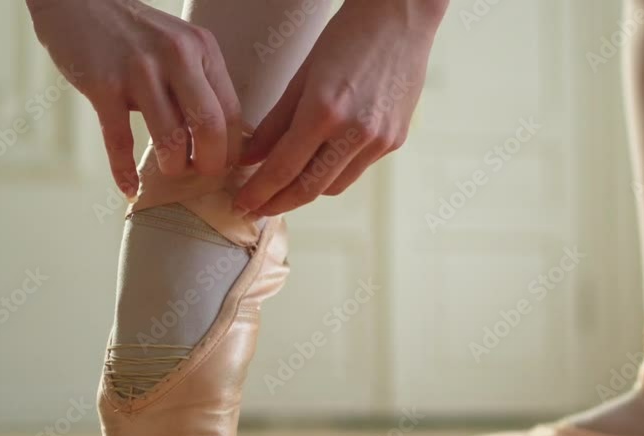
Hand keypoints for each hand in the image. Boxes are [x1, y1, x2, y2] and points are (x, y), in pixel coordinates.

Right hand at [26, 0, 242, 197]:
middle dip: (210, 163)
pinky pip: (119, 140)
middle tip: (201, 175)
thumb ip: (199, 83)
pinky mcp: (102, 84)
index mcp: (202, 49)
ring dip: (173, 166)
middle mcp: (176, 57)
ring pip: (170, 137)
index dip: (232, 148)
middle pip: (209, 127)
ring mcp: (138, 70)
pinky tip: (129, 188)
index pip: (232, 111)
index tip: (225, 166)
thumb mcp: (179, 45)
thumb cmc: (133, 33)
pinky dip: (124, 171)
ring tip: (170, 170)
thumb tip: (219, 140)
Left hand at [233, 0, 447, 215]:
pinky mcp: (394, 141)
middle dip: (279, 203)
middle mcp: (355, 132)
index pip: (283, 169)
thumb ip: (276, 122)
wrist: (401, 19)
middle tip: (257, 208)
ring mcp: (379, 140)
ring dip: (307, 190)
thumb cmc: (347, 37)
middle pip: (310, 189)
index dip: (259, 193)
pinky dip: (334, 172)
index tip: (242, 204)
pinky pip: (356, 169)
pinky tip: (321, 161)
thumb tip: (250, 158)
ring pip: (334, 186)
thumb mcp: (302, 75)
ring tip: (286, 185)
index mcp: (324, 111)